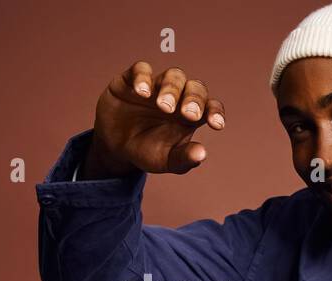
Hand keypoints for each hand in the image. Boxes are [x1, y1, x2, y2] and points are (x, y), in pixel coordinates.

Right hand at [84, 60, 225, 178]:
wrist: (115, 147)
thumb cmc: (147, 151)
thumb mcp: (166, 161)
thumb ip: (184, 158)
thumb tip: (202, 154)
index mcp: (192, 115)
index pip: (211, 106)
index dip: (216, 112)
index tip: (216, 125)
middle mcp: (179, 97)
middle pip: (195, 87)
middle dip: (194, 99)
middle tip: (188, 114)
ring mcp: (157, 86)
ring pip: (173, 76)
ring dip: (172, 89)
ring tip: (163, 106)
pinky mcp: (132, 80)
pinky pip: (142, 69)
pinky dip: (143, 77)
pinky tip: (142, 93)